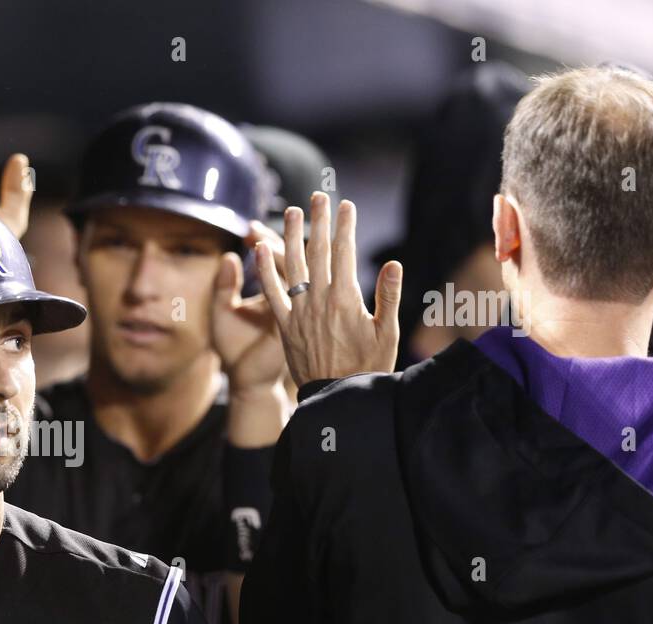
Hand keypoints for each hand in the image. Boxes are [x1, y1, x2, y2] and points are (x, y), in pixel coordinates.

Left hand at [212, 220, 287, 394]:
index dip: (265, 241)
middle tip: (286, 211)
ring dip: (289, 239)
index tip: (251, 226)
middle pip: (290, 257)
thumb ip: (224, 286)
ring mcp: (291, 307)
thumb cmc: (235, 351)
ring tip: (291, 215)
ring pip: (293, 266)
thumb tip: (228, 257)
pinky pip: (284, 286)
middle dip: (287, 232)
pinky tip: (260, 250)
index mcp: (276, 295)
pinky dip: (274, 266)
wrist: (247, 382)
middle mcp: (287, 298)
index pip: (277, 260)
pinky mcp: (287, 318)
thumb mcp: (223, 312)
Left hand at [255, 192, 400, 386]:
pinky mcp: (284, 326)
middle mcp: (320, 301)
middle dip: (319, 221)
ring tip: (292, 211)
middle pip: (318, 252)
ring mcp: (299, 313)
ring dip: (291, 236)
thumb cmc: (367, 368)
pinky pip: (271, 293)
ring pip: (292, 266)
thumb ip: (389, 297)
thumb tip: (394, 263)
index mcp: (347, 300)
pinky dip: (265, 270)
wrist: (335, 399)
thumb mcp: (386, 334)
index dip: (345, 227)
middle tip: (319, 195)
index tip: (347, 205)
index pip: (344, 253)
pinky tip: (259, 250)